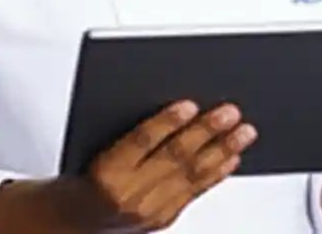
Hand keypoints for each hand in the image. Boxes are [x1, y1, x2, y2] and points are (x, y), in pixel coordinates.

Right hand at [87, 100, 256, 230]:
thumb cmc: (87, 173)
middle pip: (173, 158)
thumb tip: (174, 106)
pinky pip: (195, 193)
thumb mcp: (96, 146)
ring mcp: (149, 210)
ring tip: (243, 131)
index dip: (167, 121)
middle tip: (229, 111)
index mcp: (106, 170)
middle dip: (206, 132)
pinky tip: (231, 157)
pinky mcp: (164, 219)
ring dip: (222, 151)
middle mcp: (129, 194)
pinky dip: (216, 172)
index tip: (190, 104)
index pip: (140, 141)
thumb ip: (128, 130)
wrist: (78, 217)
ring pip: (191, 176)